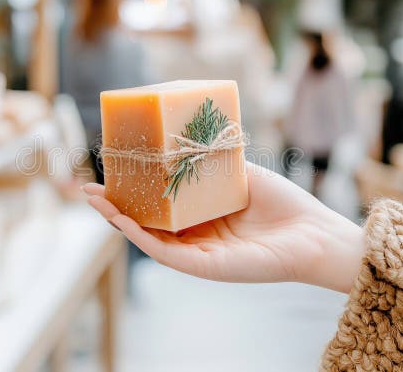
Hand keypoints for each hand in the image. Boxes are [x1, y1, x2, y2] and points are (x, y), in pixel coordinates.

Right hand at [83, 162, 364, 293]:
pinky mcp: (204, 267)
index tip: (114, 170)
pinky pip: (164, 251)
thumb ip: (212, 162)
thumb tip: (185, 136)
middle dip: (116, 205)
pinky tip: (121, 218)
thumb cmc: (284, 204)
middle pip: (147, 221)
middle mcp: (196, 236)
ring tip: (94, 200)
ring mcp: (198, 253)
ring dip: (118, 219)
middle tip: (89, 188)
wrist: (314, 233)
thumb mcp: (241, 174)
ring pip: (148, 237)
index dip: (135, 190)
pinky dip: (139, 235)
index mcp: (204, 216)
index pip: (160, 205)